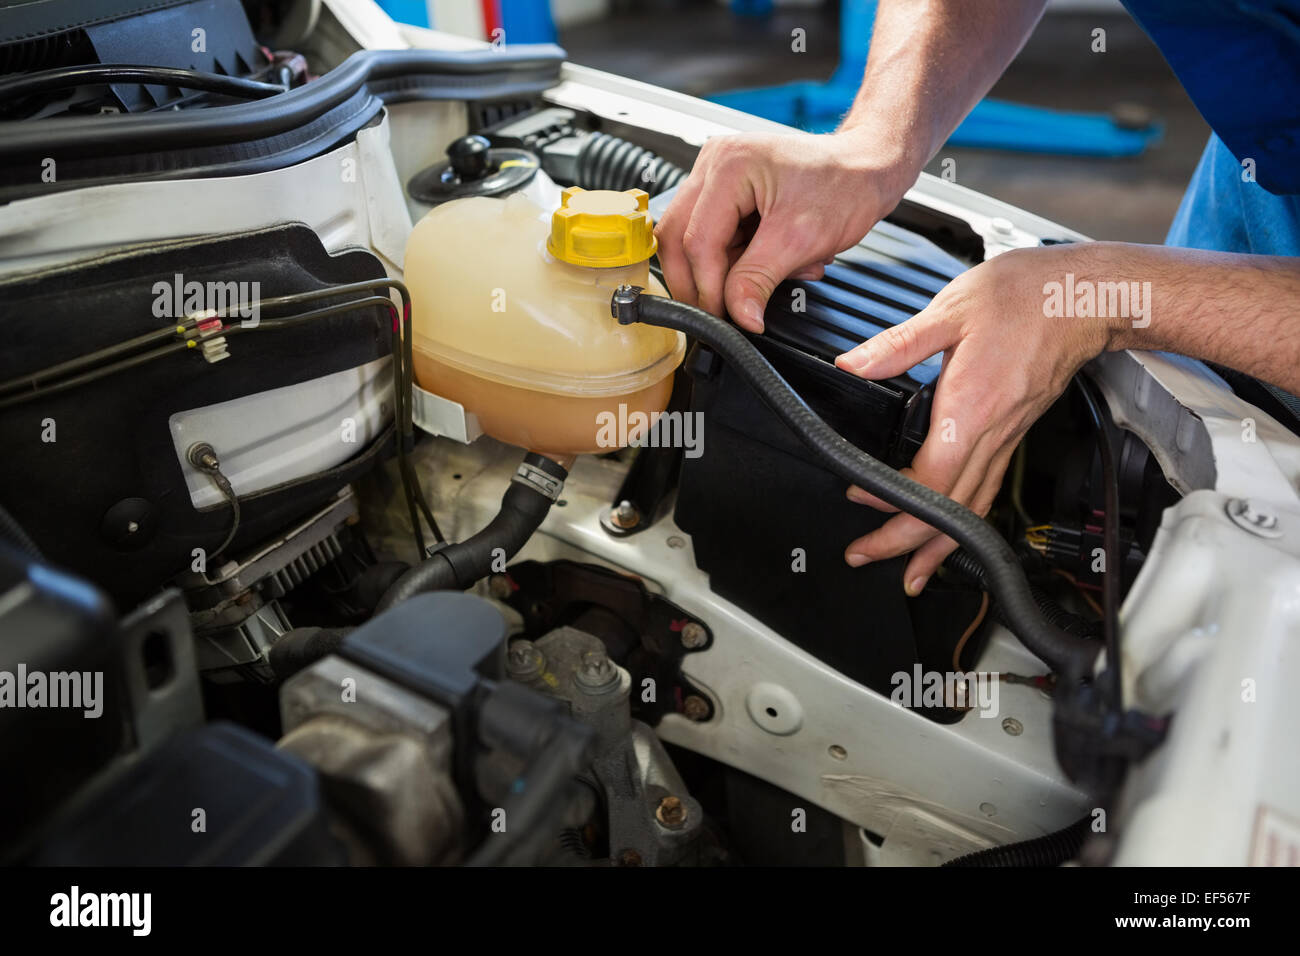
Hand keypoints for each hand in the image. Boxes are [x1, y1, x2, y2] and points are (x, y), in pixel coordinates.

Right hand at [654, 128, 913, 330]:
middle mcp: (714, 163)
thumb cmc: (845, 185)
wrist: (867, 168)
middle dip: (699, 281)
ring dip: (722, 270)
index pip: (697, 240)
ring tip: (765, 279)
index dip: (707, 287)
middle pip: (678, 238)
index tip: (723, 318)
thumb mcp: (800, 240)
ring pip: (692, 239)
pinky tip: (769, 263)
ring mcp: (716, 175)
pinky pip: (713, 235)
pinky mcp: (726, 191)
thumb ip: (758, 280)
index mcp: (728, 165)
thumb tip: (738, 316)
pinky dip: (735, 259)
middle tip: (718, 314)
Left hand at [834, 244, 1116, 594]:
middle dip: (905, 543)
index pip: (929, 479)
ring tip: (911, 571)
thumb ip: (898, 344)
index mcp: (971, 409)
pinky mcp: (1014, 433)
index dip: (891, 500)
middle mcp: (992, 434)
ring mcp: (1007, 438)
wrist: (1084, 296)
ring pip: (972, 509)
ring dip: (939, 546)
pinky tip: (950, 527)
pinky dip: (964, 518)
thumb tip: (853, 363)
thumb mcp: (951, 309)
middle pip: (949, 510)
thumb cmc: (1027, 297)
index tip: (859, 501)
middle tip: (866, 556)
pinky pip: (986, 489)